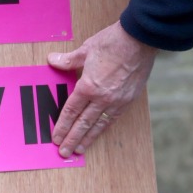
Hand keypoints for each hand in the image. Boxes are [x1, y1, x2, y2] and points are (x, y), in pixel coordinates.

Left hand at [47, 21, 157, 157]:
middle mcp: (102, 98)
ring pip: (98, 124)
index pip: (71, 111)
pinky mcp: (128, 99)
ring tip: (79, 150)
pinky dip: (103, 128)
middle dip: (72, 139)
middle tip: (64, 152)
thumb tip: (53, 61)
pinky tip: (98, 133)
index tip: (56, 137)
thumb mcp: (86, 49)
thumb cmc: (112, 42)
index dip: (62, 126)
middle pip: (83, 123)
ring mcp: (116, 100)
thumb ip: (68, 60)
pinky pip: (113, 118)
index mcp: (88, 86)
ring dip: (87, 138)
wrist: (139, 40)